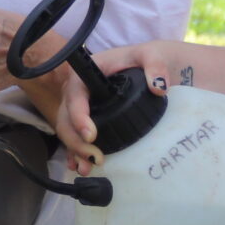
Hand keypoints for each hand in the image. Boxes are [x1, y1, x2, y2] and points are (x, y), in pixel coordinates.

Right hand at [54, 41, 171, 170]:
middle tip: (94, 157)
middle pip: (66, 117)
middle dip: (75, 140)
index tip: (91, 135)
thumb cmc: (143, 59)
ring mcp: (80, 106)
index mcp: (86, 74)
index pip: (76, 95)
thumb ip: (155, 66)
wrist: (145, 68)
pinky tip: (79, 165)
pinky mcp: (86, 118)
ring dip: (74, 150)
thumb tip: (158, 86)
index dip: (79, 116)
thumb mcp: (151, 56)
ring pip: (68, 130)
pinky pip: (75, 136)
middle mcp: (78, 91)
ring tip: (87, 168)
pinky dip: (75, 152)